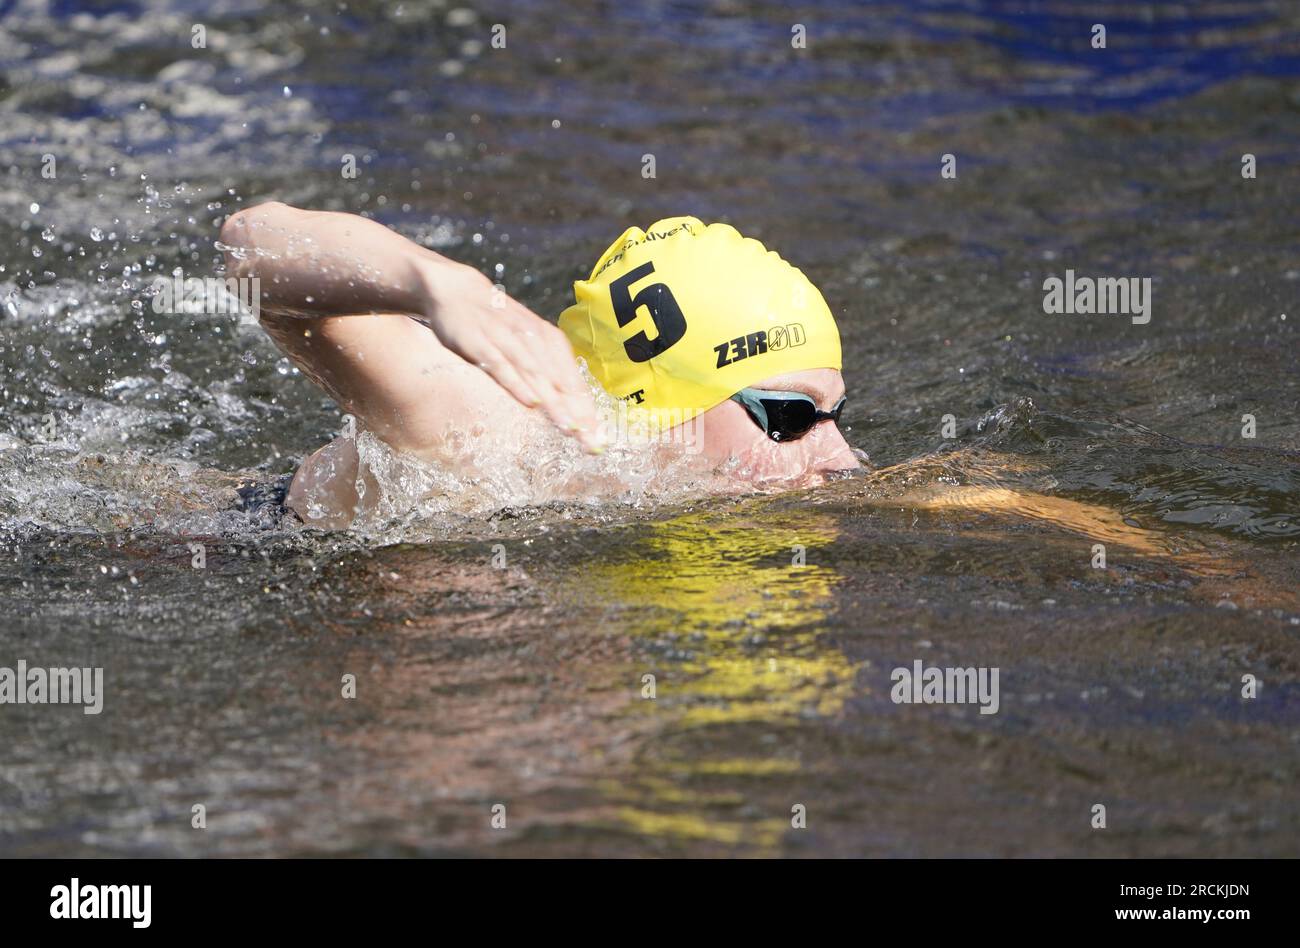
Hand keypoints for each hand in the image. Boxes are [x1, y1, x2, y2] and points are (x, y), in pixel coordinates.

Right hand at [413, 260, 604, 452]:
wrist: (459, 290)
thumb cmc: (499, 325)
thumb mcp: (528, 343)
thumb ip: (545, 372)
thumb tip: (568, 407)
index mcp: (550, 342)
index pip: (574, 383)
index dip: (587, 412)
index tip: (599, 440)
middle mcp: (535, 341)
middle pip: (560, 384)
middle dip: (577, 415)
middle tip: (590, 442)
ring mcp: (508, 341)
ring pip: (537, 377)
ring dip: (554, 404)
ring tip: (569, 429)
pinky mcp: (482, 343)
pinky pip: (503, 366)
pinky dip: (518, 384)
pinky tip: (531, 403)